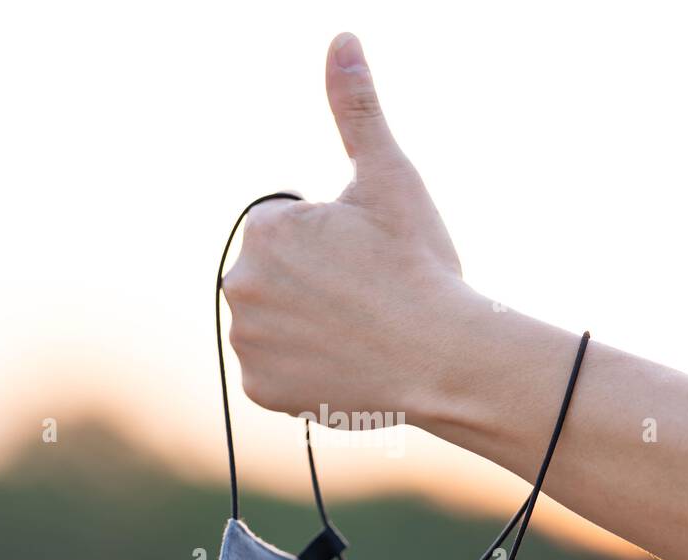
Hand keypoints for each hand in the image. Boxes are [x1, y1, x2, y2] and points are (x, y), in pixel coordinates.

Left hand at [222, 33, 475, 425]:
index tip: (367, 262)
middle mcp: (240, 286)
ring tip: (359, 334)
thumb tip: (341, 40)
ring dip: (307, 327)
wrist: (446, 358)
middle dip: (315, 285)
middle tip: (367, 300)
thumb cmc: (420, 265)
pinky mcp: (260, 391)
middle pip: (278, 279)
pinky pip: (277, 375)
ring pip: (276, 327)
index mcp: (266, 231)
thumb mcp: (391, 179)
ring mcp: (248, 344)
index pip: (289, 232)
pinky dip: (304, 373)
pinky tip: (345, 365)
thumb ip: (357, 111)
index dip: (333, 244)